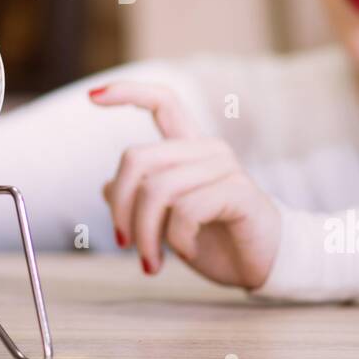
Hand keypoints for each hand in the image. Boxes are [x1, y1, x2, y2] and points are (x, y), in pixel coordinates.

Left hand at [89, 81, 281, 289]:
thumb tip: (107, 186)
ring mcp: (224, 167)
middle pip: (136, 158)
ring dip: (145, 236)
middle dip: (120, 208)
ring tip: (152, 262)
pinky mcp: (238, 191)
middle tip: (123, 244)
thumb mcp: (167, 222)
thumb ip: (141, 199)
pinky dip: (176, 240)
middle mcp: (207, 149)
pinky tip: (188, 252)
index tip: (93, 96)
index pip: (162, 102)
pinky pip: (185, 211)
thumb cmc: (216, 240)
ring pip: (156, 191)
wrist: (266, 265)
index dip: (128, 92)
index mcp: (190, 148)